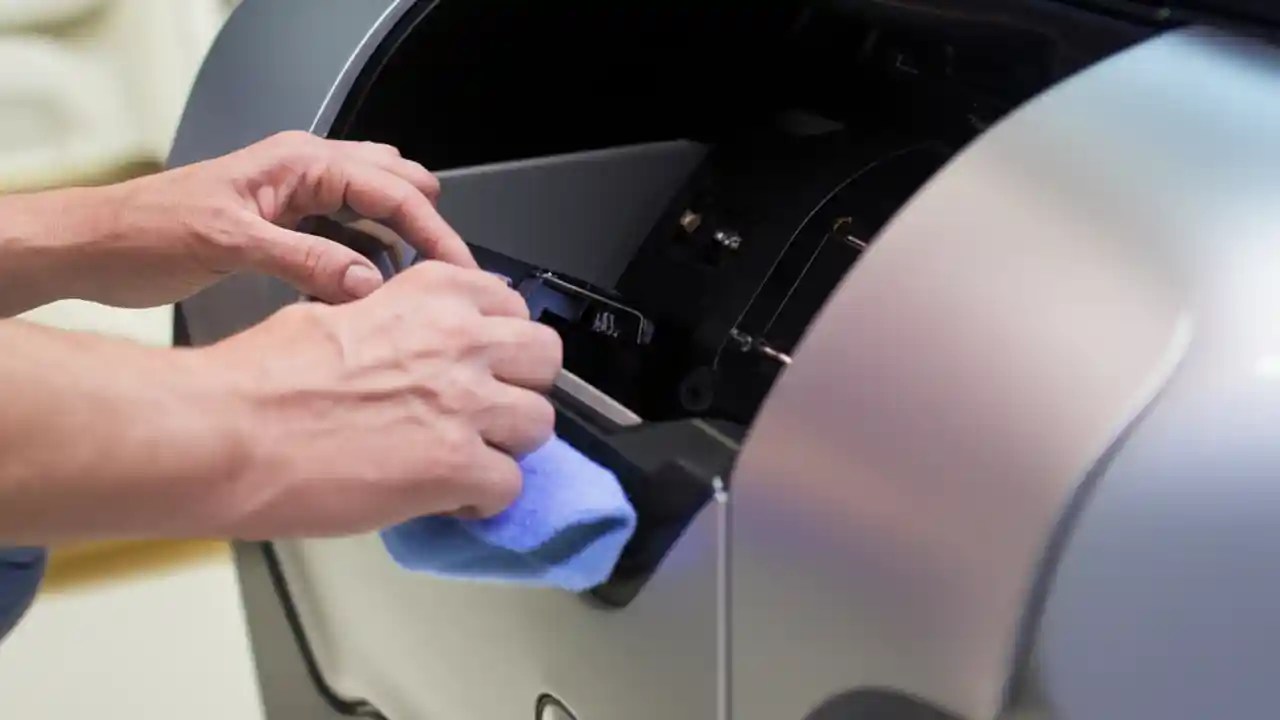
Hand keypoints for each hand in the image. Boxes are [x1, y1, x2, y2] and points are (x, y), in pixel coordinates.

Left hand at [33, 130, 473, 309]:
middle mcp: (304, 172)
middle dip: (427, 231)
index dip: (432, 229)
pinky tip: (374, 292)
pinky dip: (369, 260)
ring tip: (422, 290)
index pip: (390, 188)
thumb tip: (370, 283)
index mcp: (298, 162)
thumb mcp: (231, 245)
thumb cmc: (147, 231)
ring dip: (400, 245)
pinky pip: (347, 236)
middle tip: (451, 280)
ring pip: (374, 212)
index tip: (460, 268)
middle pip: (394, 190)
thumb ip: (306, 260)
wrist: (96, 246)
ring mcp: (297, 197)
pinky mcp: (287, 226)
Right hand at [199, 261, 561, 537]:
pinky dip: (483, 500)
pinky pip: (510, 487)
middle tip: (486, 410)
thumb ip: (393, 323)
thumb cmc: (259, 378)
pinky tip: (448, 500)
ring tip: (467, 459)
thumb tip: (404, 346)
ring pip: (540, 424)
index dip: (499, 339)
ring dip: (508, 446)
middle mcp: (462, 340)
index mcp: (432, 294)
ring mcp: (466, 404)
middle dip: (521, 386)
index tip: (481, 361)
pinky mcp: (457, 466)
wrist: (228, 433)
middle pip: (544, 357)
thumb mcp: (334, 315)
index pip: (511, 303)